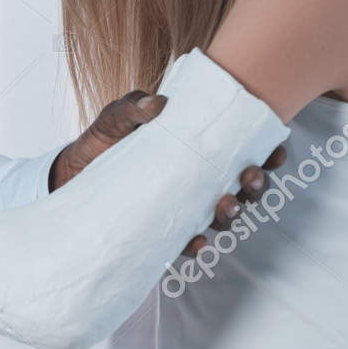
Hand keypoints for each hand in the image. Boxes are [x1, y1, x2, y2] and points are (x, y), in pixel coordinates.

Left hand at [47, 89, 287, 258]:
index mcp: (200, 147)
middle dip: (256, 185)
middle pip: (245, 187)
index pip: (245, 150)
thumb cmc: (105, 139)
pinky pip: (188, 242)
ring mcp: (184, 205)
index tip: (275, 151)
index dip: (269, 153)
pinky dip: (196, 244)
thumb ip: (134, 106)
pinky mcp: (163, 229)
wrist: (72, 173)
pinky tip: (196, 241)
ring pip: (224, 216)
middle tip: (248, 178)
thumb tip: (157, 104)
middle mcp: (199, 179)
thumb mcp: (118, 115)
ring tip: (225, 206)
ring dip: (232, 214)